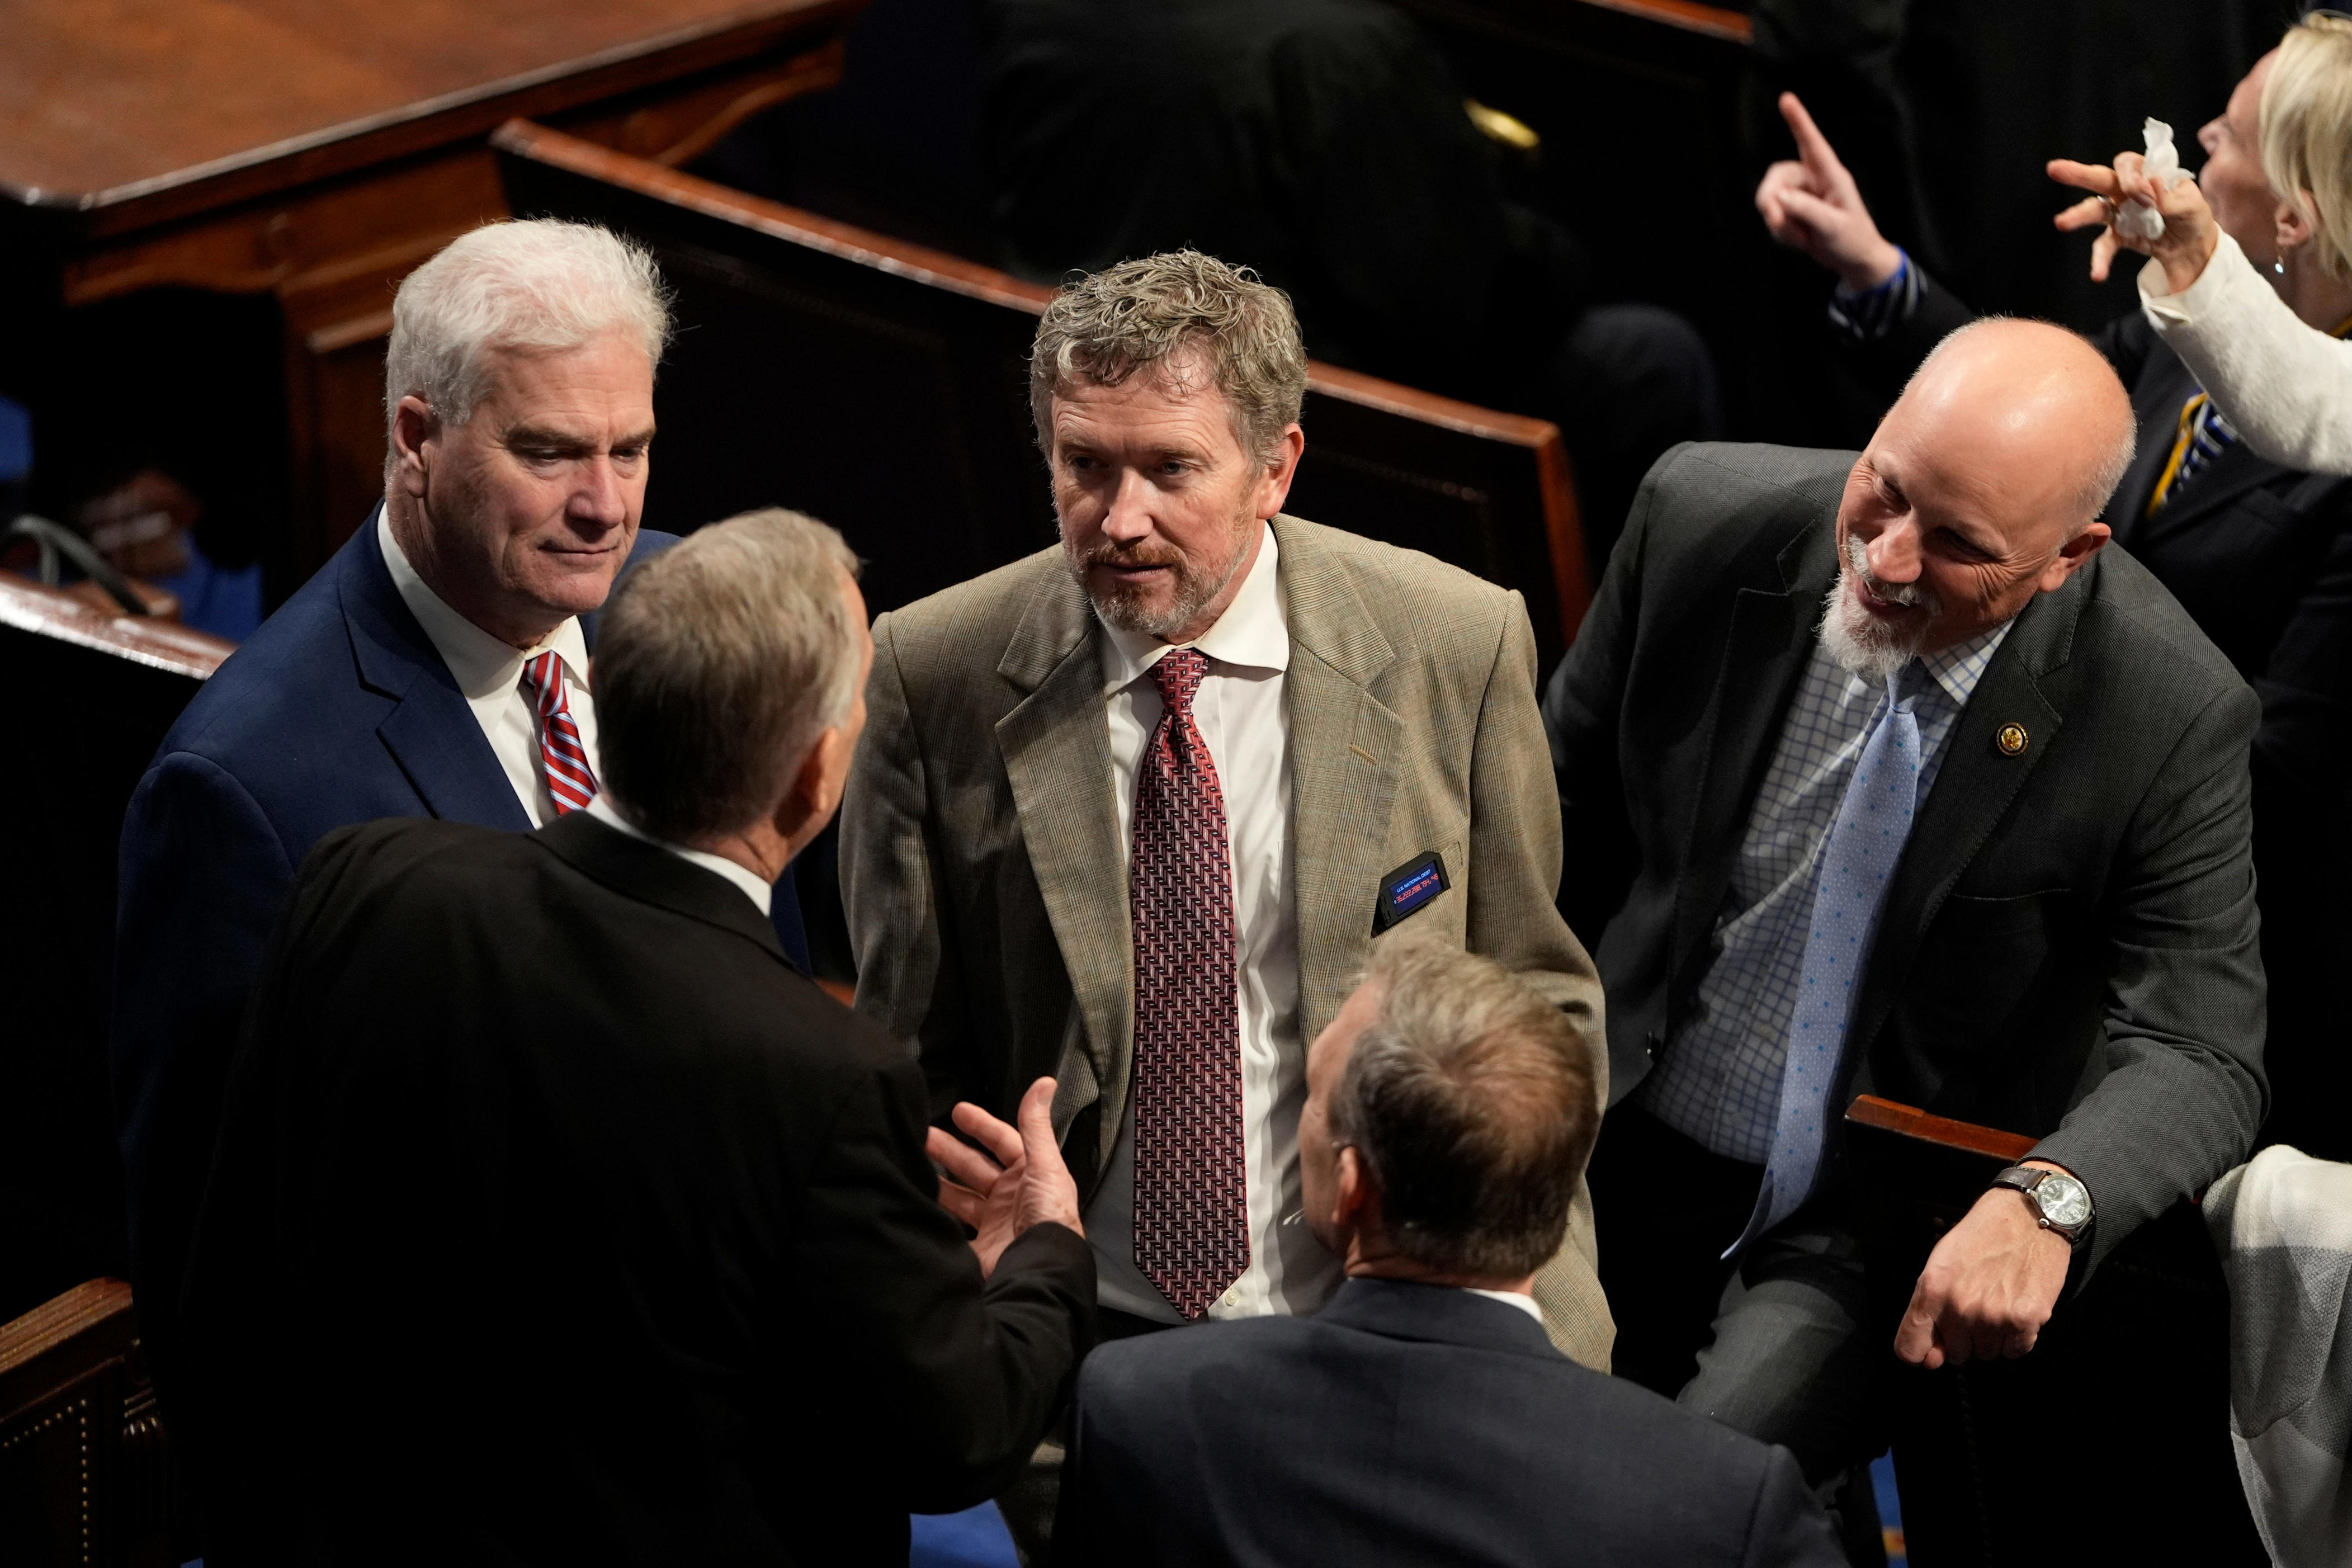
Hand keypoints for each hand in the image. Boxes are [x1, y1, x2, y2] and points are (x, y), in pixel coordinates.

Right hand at [926, 1076, 1083, 1277]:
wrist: (1039, 1269)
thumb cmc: (1049, 1216)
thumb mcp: (1044, 1164)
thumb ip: (1036, 1125)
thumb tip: (1045, 1082)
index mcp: (1031, 1175)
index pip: (1003, 1142)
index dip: (982, 1125)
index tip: (958, 1110)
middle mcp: (1012, 1198)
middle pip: (975, 1168)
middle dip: (949, 1150)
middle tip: (921, 1136)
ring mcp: (994, 1224)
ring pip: (960, 1196)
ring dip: (938, 1181)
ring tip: (912, 1164)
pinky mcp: (979, 1248)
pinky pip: (953, 1228)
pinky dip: (937, 1216)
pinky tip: (919, 1202)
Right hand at [1755, 92, 1903, 291]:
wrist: (1854, 262)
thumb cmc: (1852, 240)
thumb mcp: (1833, 227)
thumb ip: (1807, 210)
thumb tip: (1779, 197)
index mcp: (1831, 175)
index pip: (1812, 144)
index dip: (1799, 121)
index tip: (1787, 99)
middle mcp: (1814, 180)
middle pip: (1777, 176)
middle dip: (1770, 200)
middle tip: (1775, 222)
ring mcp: (1802, 196)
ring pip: (1771, 198)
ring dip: (1779, 222)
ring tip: (1801, 239)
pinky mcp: (1794, 211)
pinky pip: (1773, 216)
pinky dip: (1781, 232)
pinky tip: (1800, 241)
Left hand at [1893, 1164, 2074, 1368]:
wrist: (2028, 1217)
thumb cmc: (1983, 1235)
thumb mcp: (1942, 1261)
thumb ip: (1930, 1307)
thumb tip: (1931, 1353)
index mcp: (1932, 1289)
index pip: (1910, 1349)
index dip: (1920, 1355)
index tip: (1930, 1352)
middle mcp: (1960, 1307)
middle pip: (1955, 1355)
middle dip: (1963, 1338)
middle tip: (1976, 1308)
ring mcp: (1993, 1316)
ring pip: (1987, 1354)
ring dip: (1991, 1337)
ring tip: (1997, 1303)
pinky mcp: (2025, 1320)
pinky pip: (2015, 1351)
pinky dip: (2016, 1338)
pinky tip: (2015, 1310)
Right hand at [2049, 151, 2219, 291]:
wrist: (2192, 246)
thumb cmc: (2191, 216)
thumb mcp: (2190, 204)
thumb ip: (2169, 196)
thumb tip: (2148, 184)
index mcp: (2146, 173)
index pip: (2128, 165)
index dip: (2130, 178)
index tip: (2142, 195)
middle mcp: (2126, 190)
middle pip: (2100, 178)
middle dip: (2077, 173)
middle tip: (2053, 169)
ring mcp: (2118, 213)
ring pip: (2093, 210)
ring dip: (2078, 216)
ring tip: (2061, 223)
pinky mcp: (2117, 237)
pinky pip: (2103, 246)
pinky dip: (2100, 260)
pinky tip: (2097, 275)